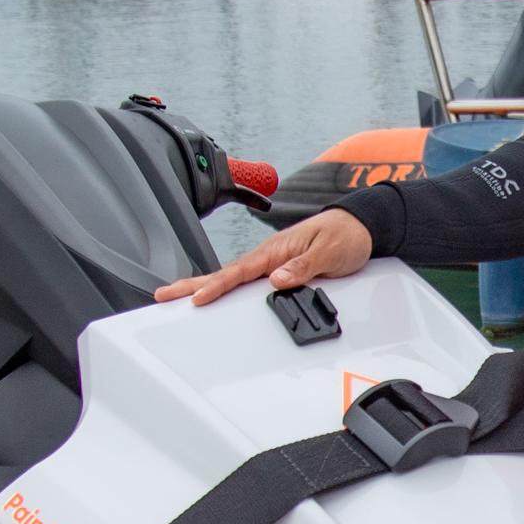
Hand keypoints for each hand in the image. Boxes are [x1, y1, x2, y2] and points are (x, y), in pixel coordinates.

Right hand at [154, 207, 372, 305]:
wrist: (360, 225)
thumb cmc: (345, 235)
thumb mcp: (329, 252)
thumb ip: (302, 267)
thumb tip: (278, 280)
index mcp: (275, 250)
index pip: (239, 271)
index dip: (216, 286)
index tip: (197, 298)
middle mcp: (268, 256)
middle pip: (224, 274)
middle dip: (191, 285)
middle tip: (163, 295)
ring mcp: (270, 263)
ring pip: (230, 278)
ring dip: (203, 287)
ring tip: (178, 298)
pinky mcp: (277, 269)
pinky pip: (245, 281)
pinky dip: (224, 287)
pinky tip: (213, 296)